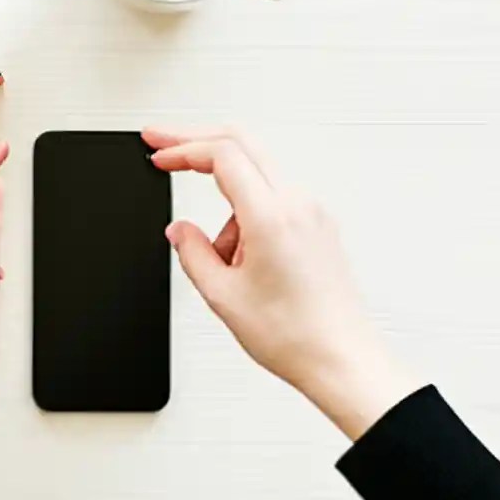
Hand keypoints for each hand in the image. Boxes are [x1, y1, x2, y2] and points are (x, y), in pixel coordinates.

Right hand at [144, 127, 420, 439]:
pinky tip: (241, 261)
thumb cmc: (296, 336)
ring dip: (224, 201)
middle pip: (242, 142)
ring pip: (255, 175)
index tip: (158, 155)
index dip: (182, 148)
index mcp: (272, 216)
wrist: (342, 360)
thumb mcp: (223, 296)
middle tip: (163, 142)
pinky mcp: (318, 225)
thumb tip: (180, 231)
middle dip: (196, 139)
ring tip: (222, 263)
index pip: (222, 154)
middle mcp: (298, 204)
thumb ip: (192, 252)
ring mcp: (312, 212)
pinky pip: (273, 199)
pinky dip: (246, 216)